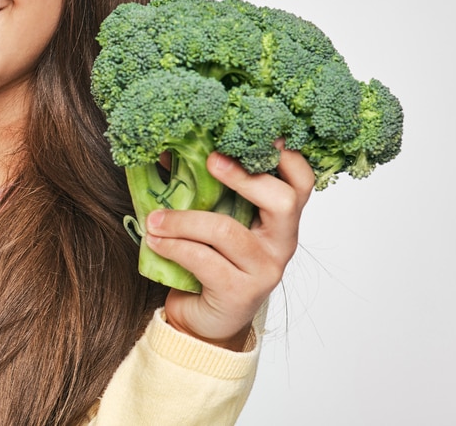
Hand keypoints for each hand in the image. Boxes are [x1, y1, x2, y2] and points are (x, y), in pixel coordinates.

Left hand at [144, 141, 314, 349]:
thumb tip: (169, 152)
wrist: (206, 321)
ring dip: (184, 219)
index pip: (301, 182)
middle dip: (244, 176)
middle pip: (283, 201)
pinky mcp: (240, 292)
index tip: (253, 135)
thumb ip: (203, 188)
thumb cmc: (211, 261)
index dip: (286, 157)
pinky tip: (154, 240)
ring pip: (228, 231)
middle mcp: (282, 242)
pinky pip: (204, 259)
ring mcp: (265, 270)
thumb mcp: (213, 219)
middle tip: (209, 160)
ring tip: (155, 218)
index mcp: (280, 219)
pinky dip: (174, 245)